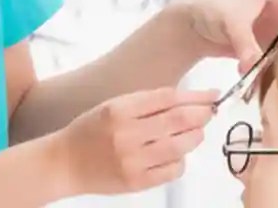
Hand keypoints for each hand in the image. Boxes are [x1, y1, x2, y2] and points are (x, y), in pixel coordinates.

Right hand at [51, 87, 218, 195]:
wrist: (65, 162)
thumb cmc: (90, 131)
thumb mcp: (112, 106)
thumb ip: (145, 103)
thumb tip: (187, 100)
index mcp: (119, 109)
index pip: (168, 97)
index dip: (195, 95)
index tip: (211, 94)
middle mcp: (126, 133)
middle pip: (179, 120)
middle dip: (202, 114)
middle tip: (210, 111)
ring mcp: (133, 160)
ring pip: (181, 145)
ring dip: (196, 136)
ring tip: (196, 131)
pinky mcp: (137, 182)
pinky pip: (173, 170)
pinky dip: (182, 160)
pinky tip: (177, 154)